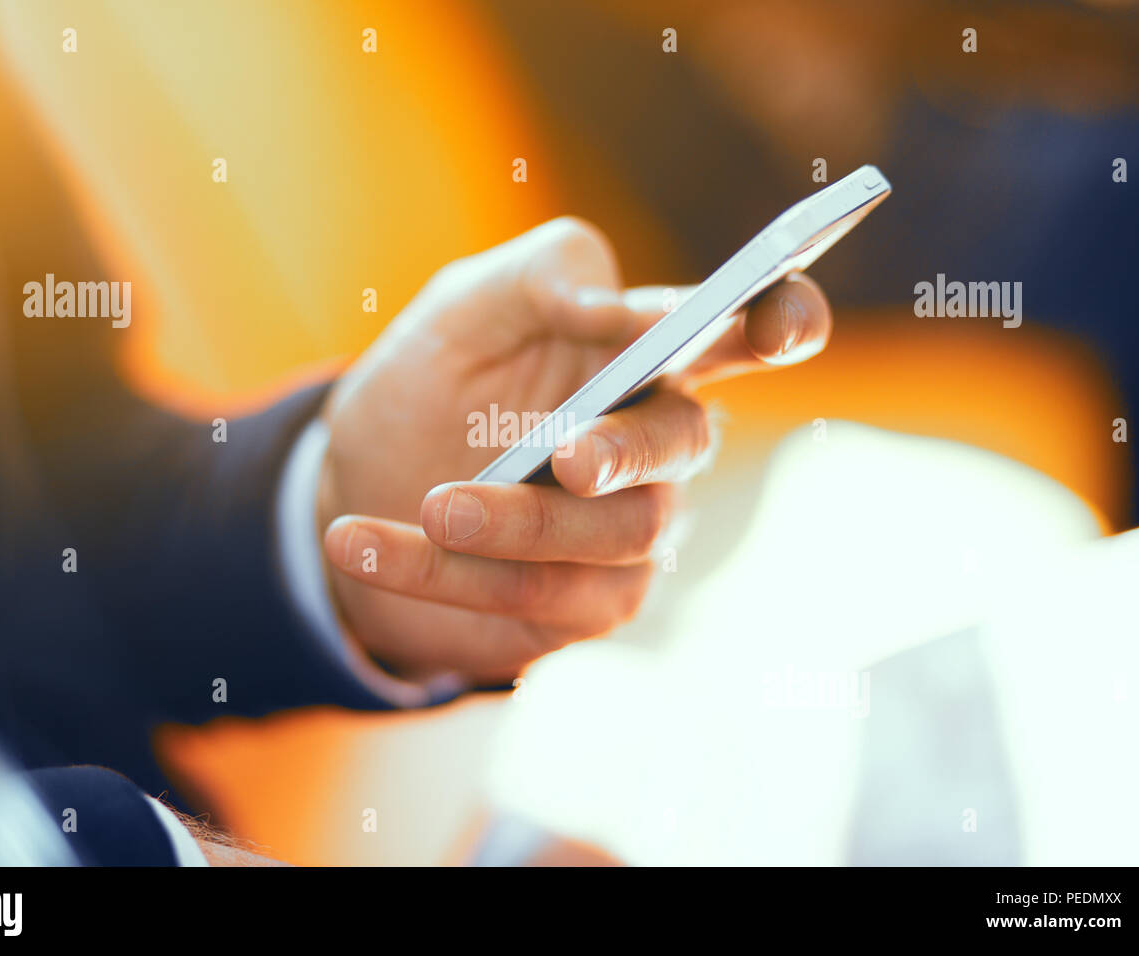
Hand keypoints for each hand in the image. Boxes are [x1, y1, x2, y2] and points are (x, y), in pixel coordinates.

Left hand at [315, 218, 829, 686]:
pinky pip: (533, 597)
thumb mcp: (463, 307)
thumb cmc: (430, 382)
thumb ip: (542, 277)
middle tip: (568, 458)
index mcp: (642, 357)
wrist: (358, 484)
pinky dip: (440, 573)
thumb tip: (621, 306)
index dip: (781, 322)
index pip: (742, 334)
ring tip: (432, 507)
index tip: (775, 321)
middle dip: (629, 452)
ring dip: (518, 523)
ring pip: (613, 537)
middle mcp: (652, 446)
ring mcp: (626, 532)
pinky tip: (357, 543)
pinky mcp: (582, 605)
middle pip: (684, 446)